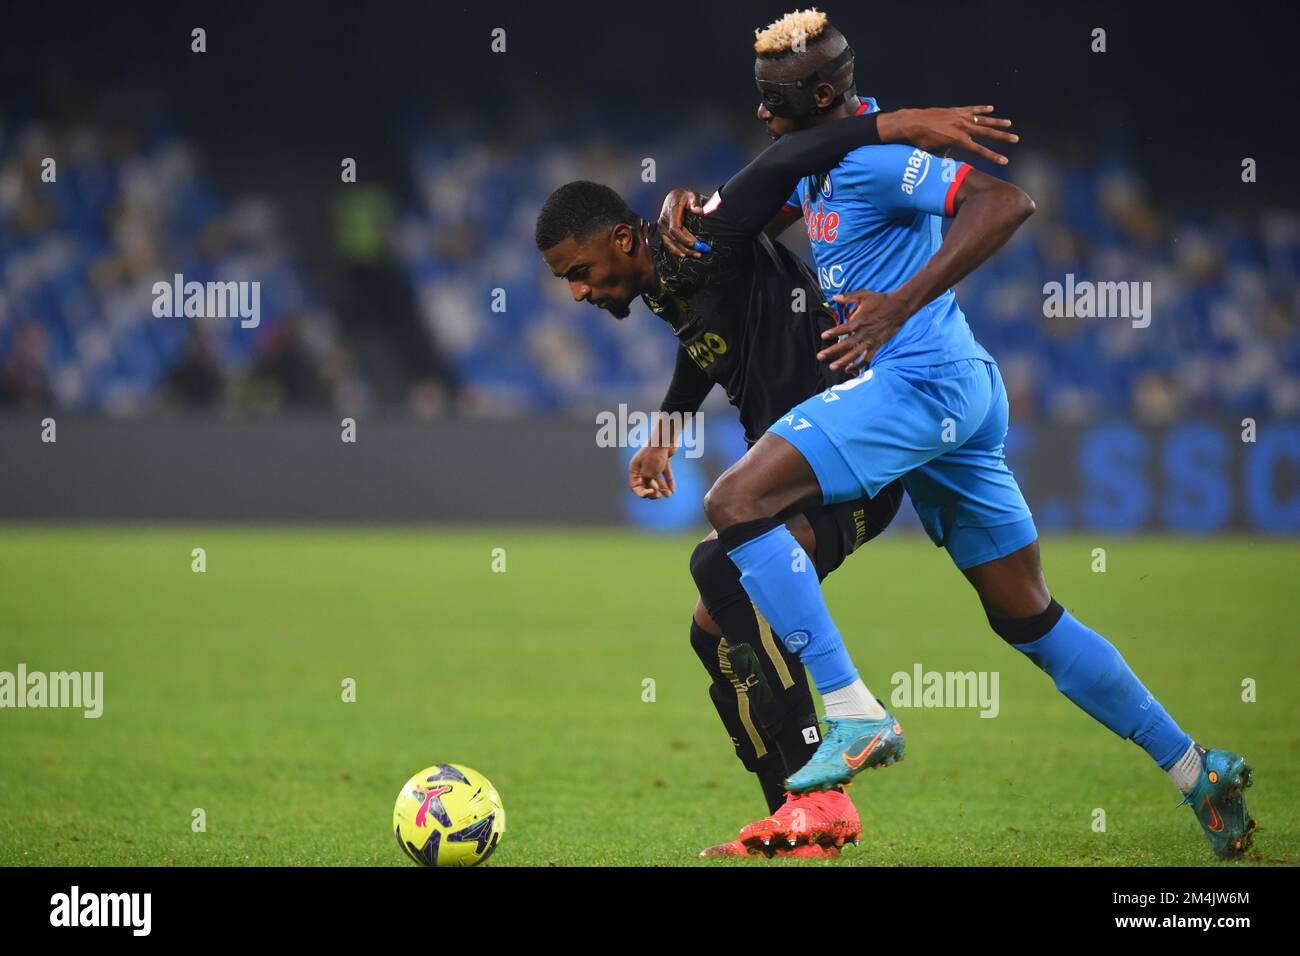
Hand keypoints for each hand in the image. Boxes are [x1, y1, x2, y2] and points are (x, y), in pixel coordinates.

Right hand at [629, 442, 675, 498]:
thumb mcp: (648, 473)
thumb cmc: (654, 455)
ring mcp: (653, 464)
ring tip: (668, 495)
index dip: (641, 493)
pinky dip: (668, 481)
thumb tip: (649, 491)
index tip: (650, 493)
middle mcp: (642, 467)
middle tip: (658, 495)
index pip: (635, 486)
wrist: (665, 439)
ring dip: (662, 489)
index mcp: (634, 469)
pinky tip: (673, 490)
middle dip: (652, 491)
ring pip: (657, 480)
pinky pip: (665, 474)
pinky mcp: (663, 461)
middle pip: (646, 484)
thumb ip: (647, 483)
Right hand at [657, 188, 707, 257]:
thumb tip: (698, 211)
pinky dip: (676, 251)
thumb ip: (695, 202)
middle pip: (674, 239)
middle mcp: (663, 221)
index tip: (695, 244)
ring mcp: (662, 228)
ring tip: (696, 255)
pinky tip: (685, 255)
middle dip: (687, 247)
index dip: (684, 238)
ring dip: (683, 251)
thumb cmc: (684, 197)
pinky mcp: (663, 232)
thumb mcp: (691, 196)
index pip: (675, 229)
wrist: (674, 197)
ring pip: (671, 244)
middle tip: (701, 251)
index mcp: (671, 212)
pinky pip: (668, 244)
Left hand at [819, 290, 911, 374]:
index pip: (844, 328)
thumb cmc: (880, 300)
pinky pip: (866, 358)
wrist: (899, 307)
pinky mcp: (877, 346)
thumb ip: (848, 297)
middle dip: (832, 351)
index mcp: (859, 320)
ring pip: (855, 354)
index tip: (823, 337)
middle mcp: (864, 332)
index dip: (833, 333)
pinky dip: (858, 365)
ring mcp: (870, 340)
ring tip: (832, 367)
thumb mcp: (864, 295)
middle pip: (846, 344)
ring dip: (843, 362)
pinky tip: (848, 369)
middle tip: (820, 356)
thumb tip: (835, 297)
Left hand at [881, 105, 1018, 165]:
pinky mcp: (955, 110)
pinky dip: (981, 109)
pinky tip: (991, 108)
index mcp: (958, 140)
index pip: (979, 151)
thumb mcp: (935, 155)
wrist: (912, 123)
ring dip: (996, 122)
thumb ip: (947, 159)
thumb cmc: (921, 142)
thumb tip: (951, 167)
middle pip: (986, 133)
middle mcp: (962, 127)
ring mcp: (959, 117)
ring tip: (1009, 124)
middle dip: (1002, 137)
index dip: (993, 156)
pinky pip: (971, 109)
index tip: (1005, 161)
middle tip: (1016, 139)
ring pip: (982, 120)